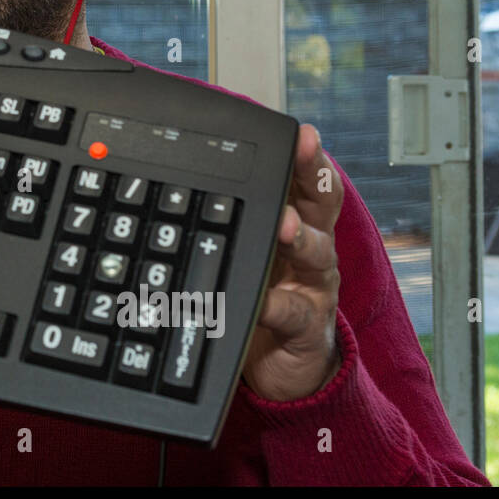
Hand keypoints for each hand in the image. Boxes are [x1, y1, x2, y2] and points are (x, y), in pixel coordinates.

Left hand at [242, 124, 343, 401]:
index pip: (303, 183)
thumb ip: (228, 220)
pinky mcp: (307, 328)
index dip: (305, 157)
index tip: (300, 132)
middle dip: (314, 175)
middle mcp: (310, 250)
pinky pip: (292, 314)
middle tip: (305, 151)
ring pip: (316, 254)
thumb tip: (179, 182)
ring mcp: (312, 288)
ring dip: (299, 237)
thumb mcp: (247, 252)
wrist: (285, 366)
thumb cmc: (261, 295)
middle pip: (320, 205)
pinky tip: (263, 299)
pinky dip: (276, 305)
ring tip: (283, 224)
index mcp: (295, 224)